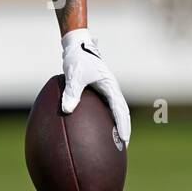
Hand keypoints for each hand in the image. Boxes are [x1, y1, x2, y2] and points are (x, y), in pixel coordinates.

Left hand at [60, 28, 130, 147]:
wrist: (76, 45)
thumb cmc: (77, 57)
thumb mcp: (74, 74)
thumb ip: (71, 92)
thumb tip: (67, 110)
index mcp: (111, 86)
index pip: (120, 110)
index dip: (123, 126)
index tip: (123, 139)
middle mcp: (111, 90)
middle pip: (122, 113)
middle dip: (124, 129)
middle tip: (123, 146)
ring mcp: (106, 90)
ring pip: (114, 110)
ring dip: (116, 124)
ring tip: (112, 141)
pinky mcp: (98, 90)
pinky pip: (103, 107)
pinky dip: (103, 119)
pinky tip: (94, 129)